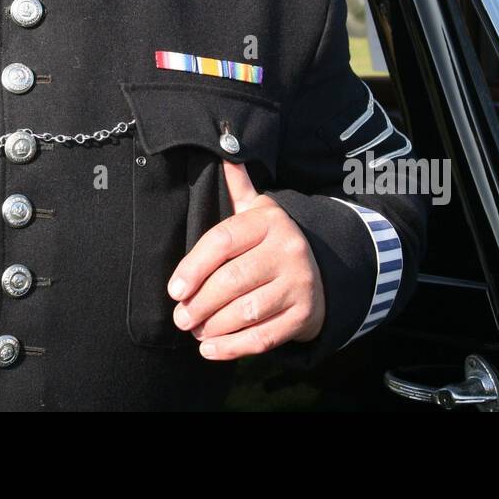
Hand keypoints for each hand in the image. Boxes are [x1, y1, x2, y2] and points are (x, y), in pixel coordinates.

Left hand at [166, 159, 325, 359]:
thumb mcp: (259, 210)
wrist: (325, 268)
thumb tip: (224, 149)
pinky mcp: (305, 315)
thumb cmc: (273, 240)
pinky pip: (265, 337)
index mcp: (268, 221)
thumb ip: (238, 187)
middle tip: (179, 317)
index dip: (193, 266)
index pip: (223, 241)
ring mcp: (299, 284)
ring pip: (248, 311)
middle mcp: (287, 250)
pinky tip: (210, 350)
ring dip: (214, 326)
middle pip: (232, 280)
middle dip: (200, 303)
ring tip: (194, 330)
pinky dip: (234, 348)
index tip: (174, 289)